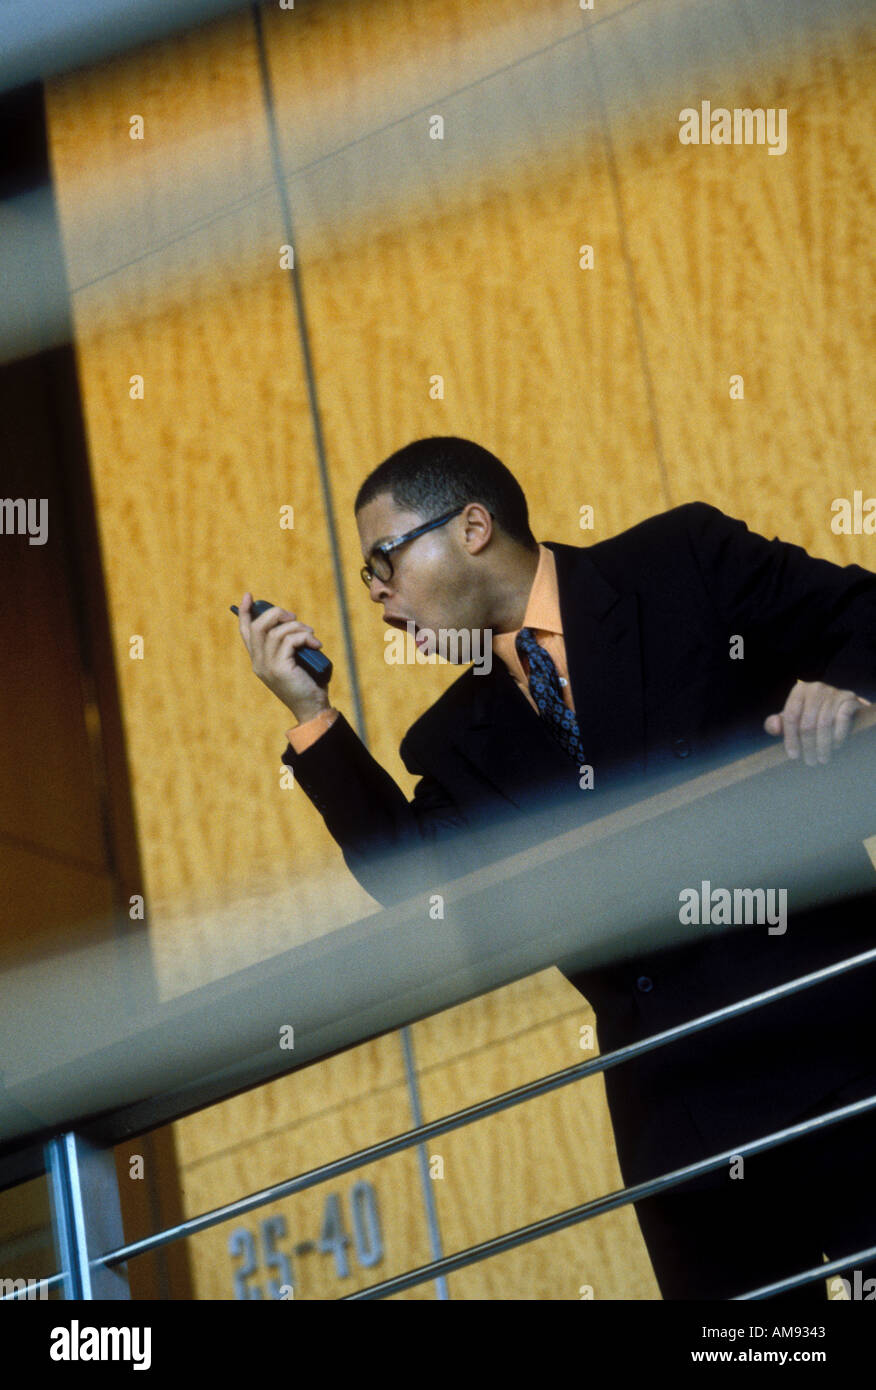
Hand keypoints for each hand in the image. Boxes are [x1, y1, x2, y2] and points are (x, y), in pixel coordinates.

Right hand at [237, 592, 329, 722]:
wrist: (313, 708)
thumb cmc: (307, 683)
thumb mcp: (294, 660)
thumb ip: (287, 644)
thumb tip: (291, 621)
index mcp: (259, 660)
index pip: (245, 632)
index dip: (244, 612)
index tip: (248, 595)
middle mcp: (259, 663)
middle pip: (258, 626)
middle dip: (276, 614)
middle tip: (294, 617)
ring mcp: (267, 666)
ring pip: (275, 631)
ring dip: (296, 627)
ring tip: (311, 634)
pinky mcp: (279, 669)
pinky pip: (289, 641)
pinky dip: (304, 637)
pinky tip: (315, 644)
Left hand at [763, 680, 870, 764]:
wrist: (844, 706)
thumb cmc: (812, 715)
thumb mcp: (793, 719)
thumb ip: (776, 724)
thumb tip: (774, 726)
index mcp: (799, 690)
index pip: (791, 716)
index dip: (790, 738)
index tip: (793, 756)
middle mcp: (816, 688)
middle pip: (807, 722)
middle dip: (808, 745)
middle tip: (810, 762)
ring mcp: (833, 692)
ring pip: (824, 723)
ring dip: (823, 745)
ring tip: (822, 759)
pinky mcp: (849, 698)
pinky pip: (842, 719)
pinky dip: (838, 735)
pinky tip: (836, 747)